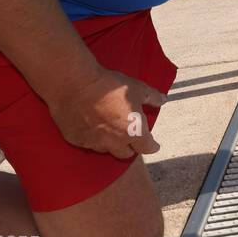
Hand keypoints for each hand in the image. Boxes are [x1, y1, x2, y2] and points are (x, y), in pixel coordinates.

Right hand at [45, 68, 169, 158]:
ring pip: (106, 149)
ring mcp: (94, 142)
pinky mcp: (76, 139)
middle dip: (130, 146)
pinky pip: (87, 143)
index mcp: (133, 131)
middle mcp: (114, 142)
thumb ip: (152, 97)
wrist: (75, 83)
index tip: (153, 144)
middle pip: (126, 153)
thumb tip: (162, 100)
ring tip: (109, 129)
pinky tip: (91, 125)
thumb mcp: (138, 88)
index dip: (152, 145)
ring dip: (110, 143)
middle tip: (130, 135)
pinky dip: (92, 138)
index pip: (147, 148)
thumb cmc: (109, 85)